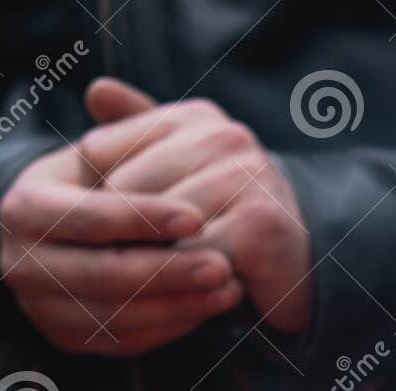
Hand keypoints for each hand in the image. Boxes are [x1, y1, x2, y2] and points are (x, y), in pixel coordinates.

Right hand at [0, 144, 242, 355]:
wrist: (61, 238)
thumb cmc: (93, 184)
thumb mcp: (96, 156)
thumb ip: (113, 135)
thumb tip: (105, 90)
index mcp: (25, 207)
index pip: (91, 217)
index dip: (145, 218)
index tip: (197, 216)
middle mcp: (23, 263)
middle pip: (103, 275)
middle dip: (168, 271)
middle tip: (223, 264)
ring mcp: (42, 308)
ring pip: (116, 315)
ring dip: (179, 304)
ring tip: (228, 285)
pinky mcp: (68, 339)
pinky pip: (123, 340)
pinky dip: (171, 326)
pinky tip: (210, 307)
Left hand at [78, 78, 314, 334]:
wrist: (303, 268)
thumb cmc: (232, 221)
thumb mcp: (183, 172)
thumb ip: (139, 135)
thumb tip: (95, 91)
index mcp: (195, 118)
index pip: (99, 150)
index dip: (92, 198)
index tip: (107, 227)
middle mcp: (224, 137)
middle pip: (123, 190)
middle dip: (116, 236)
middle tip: (118, 266)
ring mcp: (246, 177)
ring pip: (155, 226)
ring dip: (148, 264)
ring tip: (150, 283)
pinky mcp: (260, 225)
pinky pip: (191, 258)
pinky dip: (182, 284)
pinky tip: (187, 294)